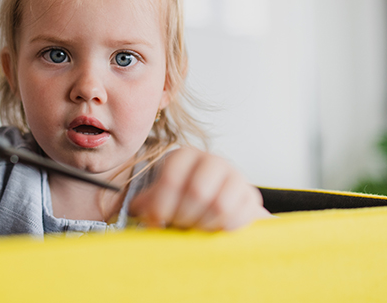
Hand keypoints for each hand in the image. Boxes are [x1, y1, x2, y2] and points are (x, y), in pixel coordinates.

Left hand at [129, 147, 269, 230]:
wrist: (217, 202)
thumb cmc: (182, 199)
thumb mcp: (162, 195)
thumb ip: (148, 201)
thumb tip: (137, 209)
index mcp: (185, 155)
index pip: (172, 177)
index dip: (161, 204)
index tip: (156, 220)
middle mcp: (211, 160)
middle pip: (197, 193)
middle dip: (183, 217)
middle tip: (177, 226)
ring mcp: (234, 176)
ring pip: (219, 206)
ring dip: (202, 225)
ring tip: (193, 228)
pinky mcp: (249, 196)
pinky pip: (237, 216)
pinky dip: (222, 229)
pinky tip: (211, 230)